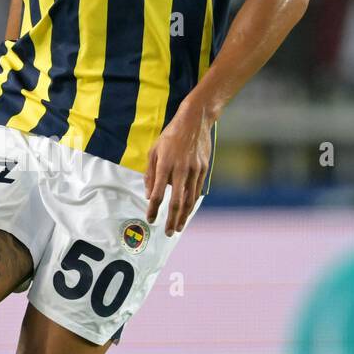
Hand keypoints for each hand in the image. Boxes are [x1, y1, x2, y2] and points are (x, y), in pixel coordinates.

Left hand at [144, 96, 213, 235]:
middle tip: (168, 232)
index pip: (159, 193)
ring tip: (178, 227)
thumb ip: (150, 174)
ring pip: (189, 199)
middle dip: (171, 219)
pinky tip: (187, 212)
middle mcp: (180, 169)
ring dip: (183, 216)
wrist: (195, 121)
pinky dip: (192, 203)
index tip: (151, 219)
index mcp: (165, 164)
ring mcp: (194, 170)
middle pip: (176, 201)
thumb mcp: (154, 151)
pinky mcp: (204, 169)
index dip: (154, 208)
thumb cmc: (170, 136)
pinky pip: (197, 190)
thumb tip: (150, 195)